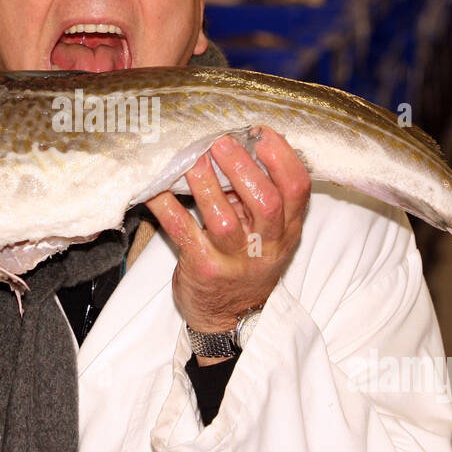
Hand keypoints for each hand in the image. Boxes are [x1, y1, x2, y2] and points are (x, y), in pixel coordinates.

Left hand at [145, 127, 311, 356]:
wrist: (229, 317)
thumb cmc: (246, 263)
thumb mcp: (267, 234)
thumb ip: (257, 197)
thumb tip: (236, 145)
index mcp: (286, 230)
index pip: (297, 189)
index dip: (282, 158)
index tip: (262, 133)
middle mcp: (265, 245)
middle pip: (265, 202)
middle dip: (242, 167)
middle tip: (221, 141)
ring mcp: (234, 260)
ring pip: (223, 219)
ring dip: (205, 183)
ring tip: (192, 157)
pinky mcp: (203, 269)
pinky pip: (182, 231)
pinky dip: (166, 206)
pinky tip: (155, 186)